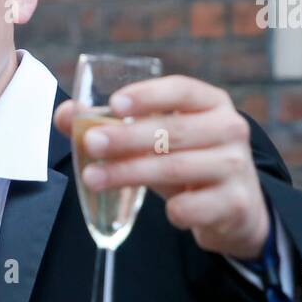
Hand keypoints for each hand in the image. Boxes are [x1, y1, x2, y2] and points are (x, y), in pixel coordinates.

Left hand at [54, 74, 269, 260]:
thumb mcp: (156, 141)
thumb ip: (112, 125)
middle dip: (126, 138)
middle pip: (172, 131)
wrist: (236, 208)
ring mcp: (236, 166)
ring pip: (175, 168)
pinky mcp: (234, 203)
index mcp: (210, 104)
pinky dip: (174, 210)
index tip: (114, 102)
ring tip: (94, 178)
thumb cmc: (187, 163)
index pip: (181, 90)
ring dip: (129, 173)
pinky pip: (192, 207)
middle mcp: (230, 129)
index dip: (148, 95)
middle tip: (91, 144)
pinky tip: (167, 211)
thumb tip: (66, 114)